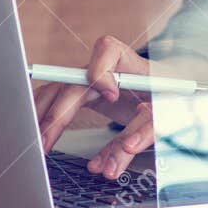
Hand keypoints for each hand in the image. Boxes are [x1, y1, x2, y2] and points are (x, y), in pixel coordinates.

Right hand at [32, 35, 207, 166]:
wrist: (172, 92)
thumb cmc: (170, 97)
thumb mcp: (167, 113)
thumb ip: (144, 132)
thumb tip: (119, 157)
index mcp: (130, 62)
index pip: (108, 50)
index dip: (103, 72)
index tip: (111, 95)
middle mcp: (105, 67)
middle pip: (73, 81)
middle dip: (57, 113)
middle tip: (46, 142)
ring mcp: (92, 79)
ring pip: (58, 90)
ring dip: (43, 116)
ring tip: (35, 143)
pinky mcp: (85, 94)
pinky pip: (58, 100)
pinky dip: (45, 116)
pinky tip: (35, 131)